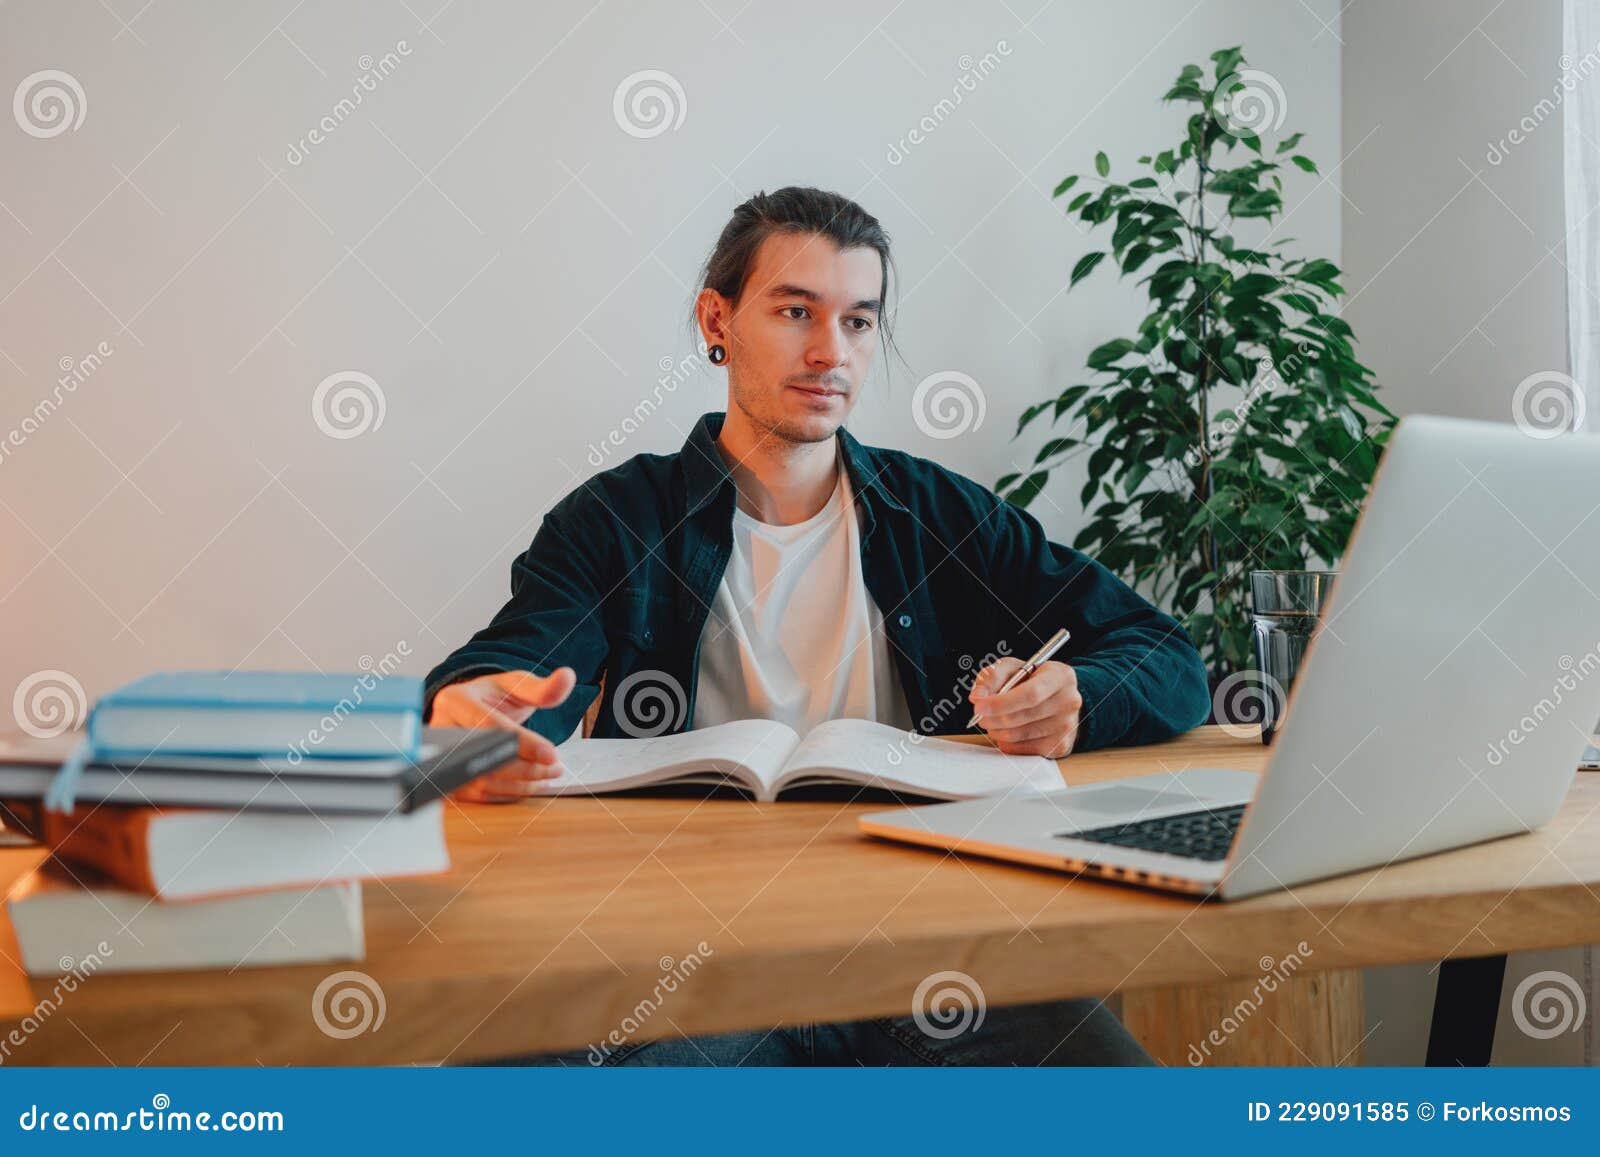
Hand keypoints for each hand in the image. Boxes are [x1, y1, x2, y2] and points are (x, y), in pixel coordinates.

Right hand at [430, 668, 576, 801]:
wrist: (474, 710)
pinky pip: (478, 794)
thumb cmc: (494, 696)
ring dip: (521, 783)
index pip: (489, 725)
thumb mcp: (518, 684)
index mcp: (455, 700)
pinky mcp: (449, 778)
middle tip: (555, 767)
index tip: (551, 754)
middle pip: (483, 757)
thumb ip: (543, 687)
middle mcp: (441, 729)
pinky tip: (532, 785)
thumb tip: (567, 677)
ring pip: (481, 780)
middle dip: (524, 766)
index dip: (521, 743)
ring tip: (549, 775)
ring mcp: (442, 756)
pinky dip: (509, 793)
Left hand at [968, 658, 1081, 758]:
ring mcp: (1067, 726)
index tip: (980, 706)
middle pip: (1023, 716)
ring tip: (993, 722)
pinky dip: (1007, 742)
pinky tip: (1007, 731)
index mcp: (1060, 676)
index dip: (1001, 703)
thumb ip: (992, 676)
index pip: (1030, 694)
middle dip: (993, 718)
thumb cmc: (1035, 680)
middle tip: (980, 715)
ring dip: (997, 730)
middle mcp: (1069, 701)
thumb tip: (978, 696)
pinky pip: (1023, 749)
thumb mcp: (1014, 668)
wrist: (1059, 698)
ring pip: (1020, 735)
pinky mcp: (1061, 746)